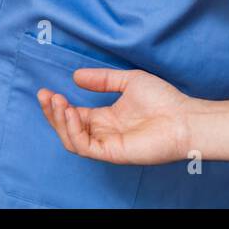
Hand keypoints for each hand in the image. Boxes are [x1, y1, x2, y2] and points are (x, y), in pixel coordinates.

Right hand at [36, 68, 193, 165]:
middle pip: (68, 127)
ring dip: (59, 121)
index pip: (74, 115)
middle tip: (44, 95)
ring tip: (56, 101)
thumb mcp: (129, 81)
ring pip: (71, 139)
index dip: (58, 105)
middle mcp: (103, 132)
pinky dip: (73, 130)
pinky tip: (71, 112)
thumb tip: (75, 76)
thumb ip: (103, 80)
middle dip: (52, 113)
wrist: (184, 117)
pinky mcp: (111, 153)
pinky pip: (84, 146)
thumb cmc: (164, 100)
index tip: (46, 91)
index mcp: (106, 118)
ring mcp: (106, 144)